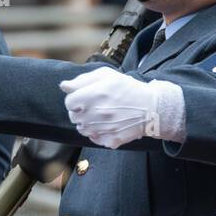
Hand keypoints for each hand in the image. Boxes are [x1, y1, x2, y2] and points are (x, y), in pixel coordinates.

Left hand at [59, 66, 184, 147]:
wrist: (151, 108)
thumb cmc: (128, 88)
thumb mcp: (107, 75)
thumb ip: (82, 80)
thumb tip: (64, 86)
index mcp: (92, 95)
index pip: (69, 102)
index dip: (76, 98)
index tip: (86, 97)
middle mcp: (95, 114)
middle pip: (73, 116)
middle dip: (81, 110)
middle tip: (95, 105)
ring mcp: (102, 130)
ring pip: (82, 129)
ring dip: (88, 122)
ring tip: (102, 115)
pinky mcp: (110, 140)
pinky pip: (94, 139)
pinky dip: (98, 133)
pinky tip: (108, 125)